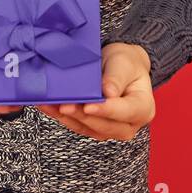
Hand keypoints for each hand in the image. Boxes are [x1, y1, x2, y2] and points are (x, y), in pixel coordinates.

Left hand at [37, 42, 154, 140]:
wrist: (120, 67)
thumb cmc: (126, 64)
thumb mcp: (124, 63)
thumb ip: (117, 77)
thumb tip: (108, 93)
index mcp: (143, 108)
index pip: (125, 111)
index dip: (106, 110)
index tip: (89, 106)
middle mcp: (129, 124)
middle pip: (105, 125)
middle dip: (82, 116)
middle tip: (64, 106)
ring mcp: (110, 129)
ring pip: (88, 128)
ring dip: (68, 118)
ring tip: (51, 105)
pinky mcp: (93, 129)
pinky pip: (76, 125)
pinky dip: (61, 116)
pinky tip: (48, 106)